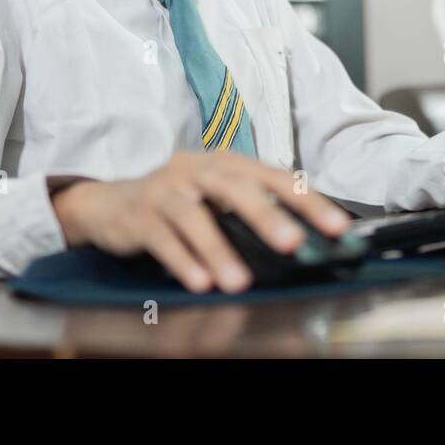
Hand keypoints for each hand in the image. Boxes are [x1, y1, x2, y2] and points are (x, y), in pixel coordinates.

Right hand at [50, 151, 350, 293]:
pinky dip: (182, 260)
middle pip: (234, 187)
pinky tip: (199, 282)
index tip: (337, 226)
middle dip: (266, 216)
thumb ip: (250, 212)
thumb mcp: (214, 199)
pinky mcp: (138, 215)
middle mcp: (195, 169)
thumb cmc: (174, 203)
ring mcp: (164, 189)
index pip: (273, 177)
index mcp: (224, 162)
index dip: (306, 200)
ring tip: (239, 281)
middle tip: (293, 244)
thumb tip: (302, 240)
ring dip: (219, 249)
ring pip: (194, 216)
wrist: (107, 204)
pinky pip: (161, 238)